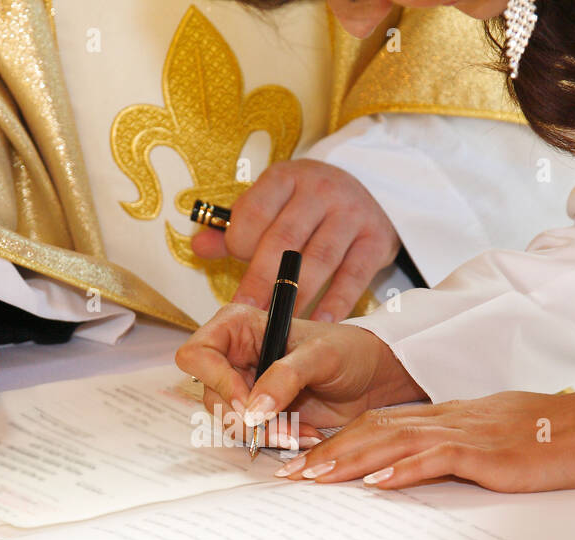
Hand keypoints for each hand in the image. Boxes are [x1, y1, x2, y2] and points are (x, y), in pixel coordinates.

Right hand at [174, 302, 425, 447]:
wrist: (374, 378)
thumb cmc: (351, 350)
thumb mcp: (321, 356)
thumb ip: (285, 377)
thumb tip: (252, 410)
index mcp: (238, 327)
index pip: (198, 354)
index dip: (216, 381)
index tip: (246, 404)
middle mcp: (234, 357)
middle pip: (210, 395)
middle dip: (244, 418)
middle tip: (282, 428)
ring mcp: (245, 387)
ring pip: (229, 421)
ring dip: (263, 434)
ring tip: (302, 432)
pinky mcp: (259, 414)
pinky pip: (251, 435)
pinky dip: (276, 440)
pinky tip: (306, 434)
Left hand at [190, 159, 399, 322]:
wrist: (375, 193)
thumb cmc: (310, 206)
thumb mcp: (273, 204)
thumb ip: (235, 228)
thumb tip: (198, 246)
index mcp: (286, 178)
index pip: (255, 212)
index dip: (240, 246)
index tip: (235, 274)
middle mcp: (320, 190)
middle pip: (285, 239)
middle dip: (263, 281)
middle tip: (248, 314)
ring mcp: (352, 213)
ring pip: (319, 259)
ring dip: (296, 297)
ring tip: (278, 326)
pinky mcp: (376, 239)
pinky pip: (353, 276)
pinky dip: (336, 303)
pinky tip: (320, 325)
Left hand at [272, 384, 574, 492]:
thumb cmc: (548, 440)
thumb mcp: (489, 443)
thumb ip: (451, 452)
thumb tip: (413, 471)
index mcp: (445, 417)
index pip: (378, 425)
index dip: (336, 442)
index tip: (303, 463)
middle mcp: (446, 419)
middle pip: (372, 430)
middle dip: (325, 453)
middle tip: (286, 475)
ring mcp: (465, 432)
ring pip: (392, 440)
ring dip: (348, 461)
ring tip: (312, 479)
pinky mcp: (487, 452)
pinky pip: (436, 458)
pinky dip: (403, 469)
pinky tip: (375, 482)